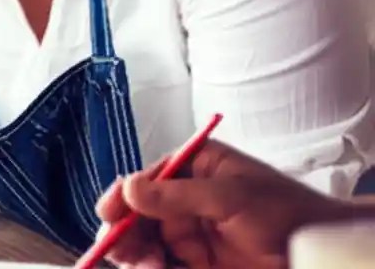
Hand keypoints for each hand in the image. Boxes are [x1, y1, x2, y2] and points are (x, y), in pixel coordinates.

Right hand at [96, 140, 349, 268]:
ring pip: (144, 243)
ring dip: (135, 255)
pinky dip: (153, 268)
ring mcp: (191, 234)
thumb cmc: (288, 213)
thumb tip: (129, 188)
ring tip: (145, 266)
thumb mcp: (232, 197)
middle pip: (137, 213)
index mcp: (195, 169)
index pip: (148, 178)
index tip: (108, 212)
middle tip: (118, 249)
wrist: (321, 255)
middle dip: (123, 231)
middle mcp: (186, 200)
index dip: (123, 195)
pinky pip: (163, 264)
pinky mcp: (197, 264)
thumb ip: (178, 195)